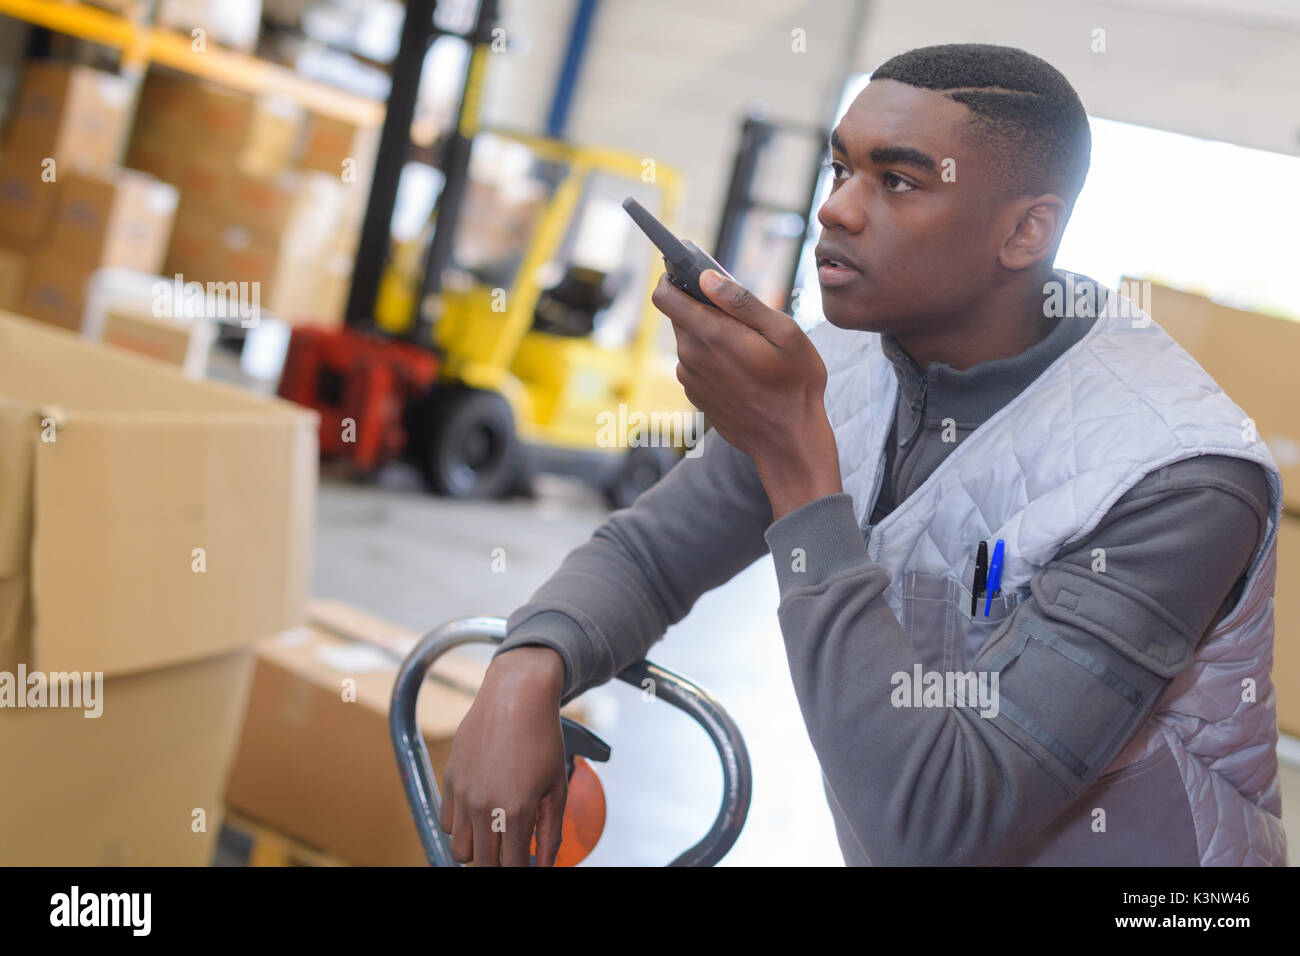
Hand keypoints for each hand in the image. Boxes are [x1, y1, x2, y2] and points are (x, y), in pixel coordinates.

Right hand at [439, 646, 568, 865]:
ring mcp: (462, 794)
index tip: (524, 864)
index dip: (519, 871)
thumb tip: (545, 865)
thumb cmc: (542, 739)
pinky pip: (447, 823)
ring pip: (460, 850)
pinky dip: (461, 828)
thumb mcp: (556, 788)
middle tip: (512, 852)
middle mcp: (483, 807)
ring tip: (496, 834)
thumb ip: (550, 833)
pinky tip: (480, 814)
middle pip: (482, 864)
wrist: (516, 696)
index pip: (510, 867)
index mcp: (515, 811)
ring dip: (478, 849)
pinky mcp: (449, 779)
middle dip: (498, 863)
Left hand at [652, 269, 841, 517]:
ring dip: (710, 334)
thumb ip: (741, 302)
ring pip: (690, 339)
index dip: (671, 278)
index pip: (664, 296)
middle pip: (680, 315)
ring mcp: (690, 377)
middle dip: (702, 306)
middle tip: (739, 315)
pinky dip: (712, 358)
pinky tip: (742, 369)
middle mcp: (691, 355)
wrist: (788, 440)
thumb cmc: (795, 383)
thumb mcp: (783, 332)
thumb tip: (707, 278)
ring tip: (747, 347)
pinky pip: (696, 362)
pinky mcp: (695, 394)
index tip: (689, 271)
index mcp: (710, 334)